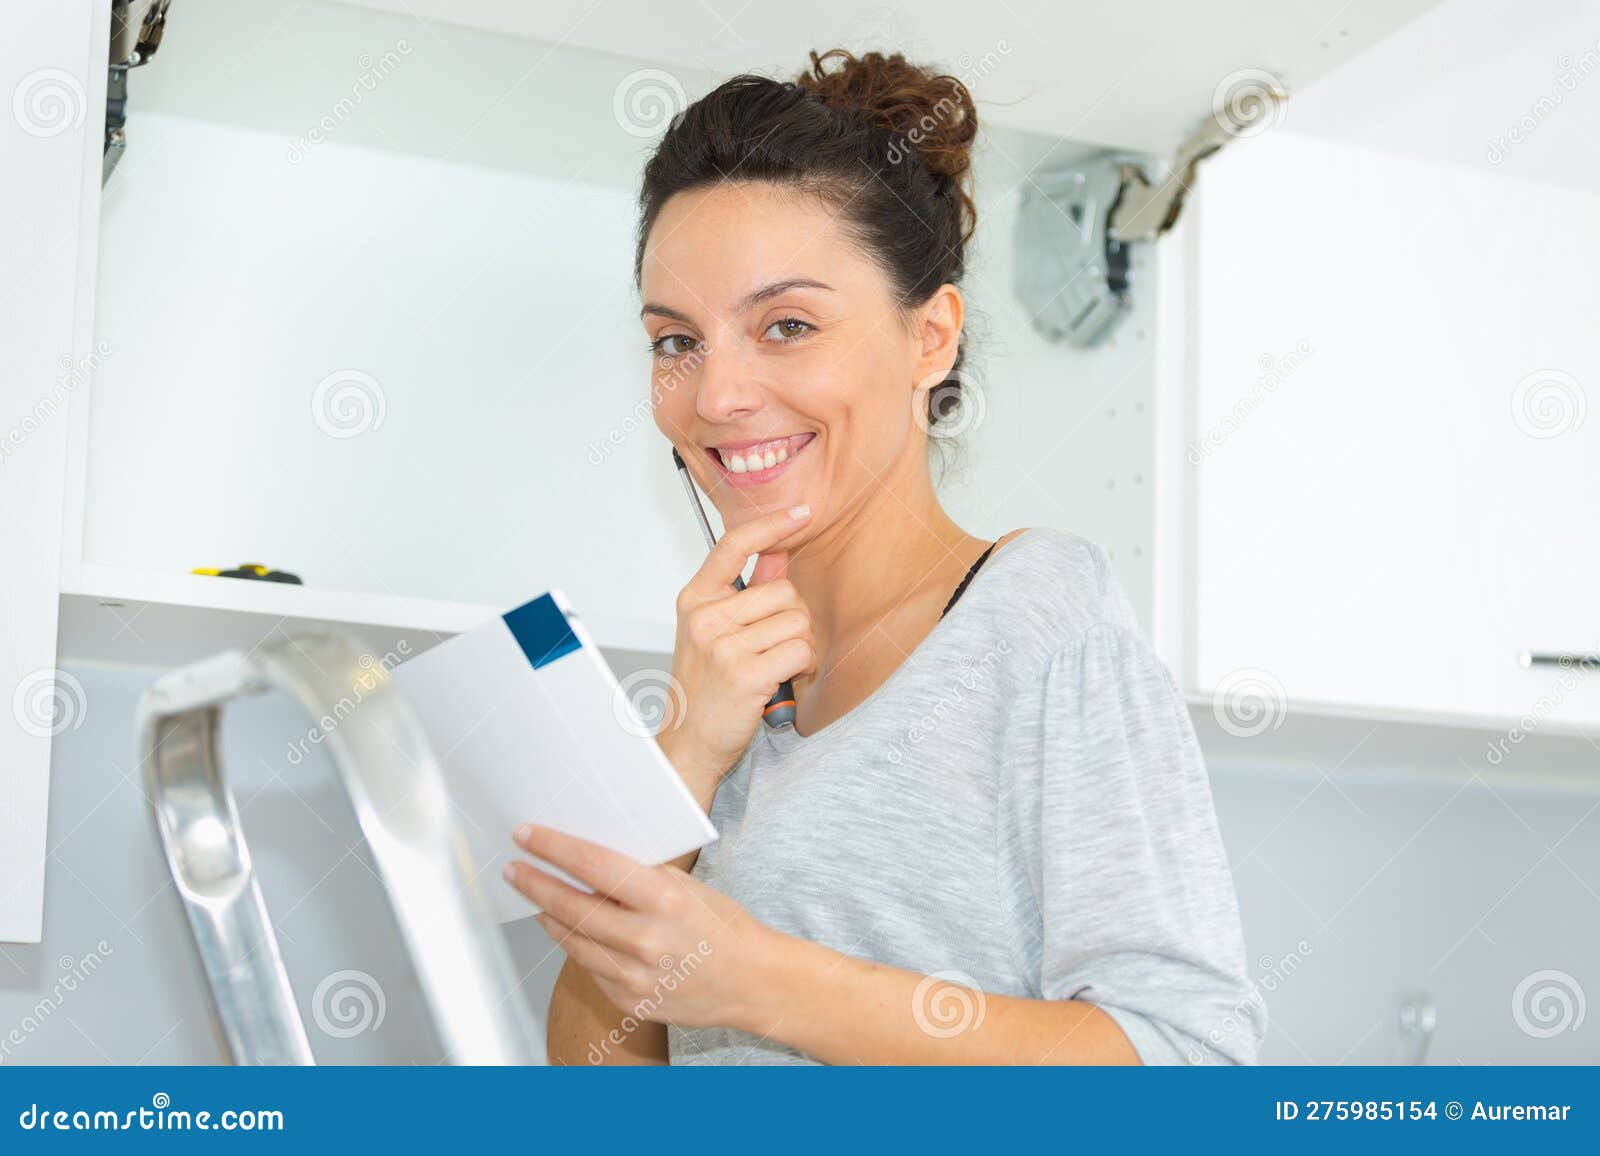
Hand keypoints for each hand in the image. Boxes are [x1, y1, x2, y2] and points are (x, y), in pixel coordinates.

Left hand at [504, 824, 775, 1030]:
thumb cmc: (720, 927)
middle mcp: (646, 940)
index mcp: (663, 900)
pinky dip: (577, 945)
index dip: (554, 848)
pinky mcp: (629, 1001)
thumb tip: (586, 857)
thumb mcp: (685, 886)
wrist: (750, 982)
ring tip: (535, 896)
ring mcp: (635, 976)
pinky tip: (571, 929)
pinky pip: (590, 968)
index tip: (528, 836)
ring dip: (548, 915)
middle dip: (535, 884)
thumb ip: (638, 876)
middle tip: (514, 868)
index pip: (594, 866)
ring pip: (572, 941)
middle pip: (571, 907)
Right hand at [658, 503, 816, 799]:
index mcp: (695, 599)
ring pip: (798, 621)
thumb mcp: (714, 630)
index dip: (771, 525)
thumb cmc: (704, 686)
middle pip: (784, 590)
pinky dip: (803, 666)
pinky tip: (783, 679)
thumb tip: (778, 552)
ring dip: (800, 645)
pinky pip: (800, 651)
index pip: (734, 545)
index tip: (800, 513)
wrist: (689, 741)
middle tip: (773, 646)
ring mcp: (723, 645)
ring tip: (775, 665)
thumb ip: (747, 590)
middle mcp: (705, 617)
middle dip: (792, 618)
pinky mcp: (745, 673)